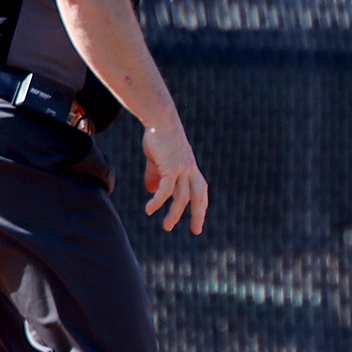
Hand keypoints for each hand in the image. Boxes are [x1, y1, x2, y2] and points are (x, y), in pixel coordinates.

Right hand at [143, 119, 208, 233]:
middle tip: (196, 231)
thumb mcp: (159, 160)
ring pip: (181, 198)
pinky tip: (150, 210)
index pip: (201, 191)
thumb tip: (152, 191)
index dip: (201, 205)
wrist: (160, 120)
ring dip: (174, 214)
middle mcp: (190, 171)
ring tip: (166, 227)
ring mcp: (182, 170)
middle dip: (198, 215)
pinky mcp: (170, 167)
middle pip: (198, 198)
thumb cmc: (159, 138)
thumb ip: (156, 175)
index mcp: (191, 169)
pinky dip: (158, 201)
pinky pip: (165, 190)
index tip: (199, 218)